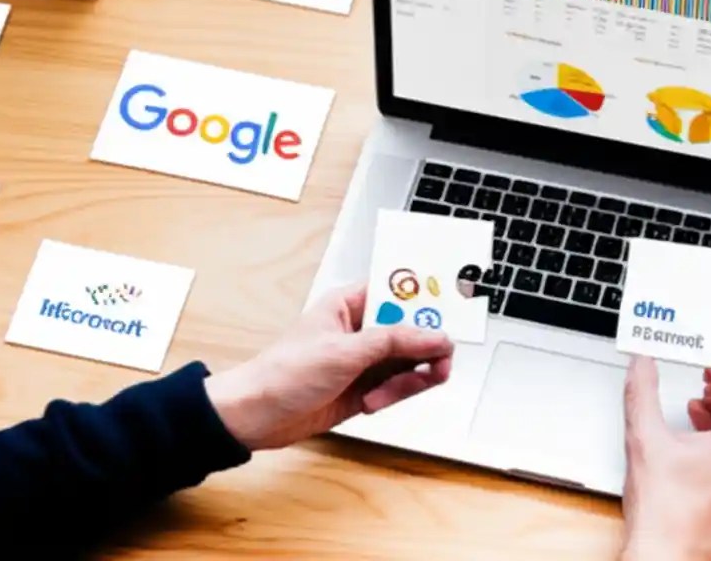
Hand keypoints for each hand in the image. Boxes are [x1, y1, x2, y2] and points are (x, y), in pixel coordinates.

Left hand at [204, 286, 453, 450]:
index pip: (400, 292)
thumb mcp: (343, 351)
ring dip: (409, 379)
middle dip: (426, 348)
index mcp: (350, 304)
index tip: (455, 305)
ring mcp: (365, 360)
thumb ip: (394, 342)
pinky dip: (395, 396)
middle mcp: (362, 329)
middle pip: (414, 330)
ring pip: (411, 362)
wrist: (255, 417)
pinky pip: (399, 387)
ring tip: (390, 393)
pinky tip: (373, 403)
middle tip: (437, 364)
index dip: (428, 298)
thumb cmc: (282, 374)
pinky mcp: (367, 388)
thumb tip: (434, 336)